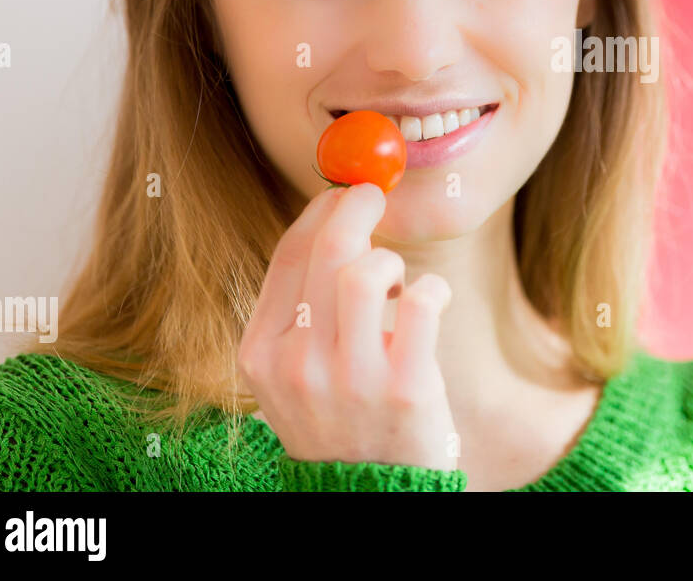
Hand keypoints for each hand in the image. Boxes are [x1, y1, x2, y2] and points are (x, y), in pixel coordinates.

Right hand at [239, 183, 458, 467]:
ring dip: (393, 260)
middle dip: (359, 206)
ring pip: (370, 270)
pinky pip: (422, 301)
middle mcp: (298, 364)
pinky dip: (432, 290)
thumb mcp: (295, 372)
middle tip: (376, 197)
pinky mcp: (404, 388)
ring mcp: (350, 378)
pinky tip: (430, 303)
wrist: (365, 498)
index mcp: (260, 354)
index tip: (343, 193)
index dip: (319, 211)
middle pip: (329, 249)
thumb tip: (334, 222)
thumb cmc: (340, 420)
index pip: (287, 255)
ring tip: (400, 284)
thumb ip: (302, 310)